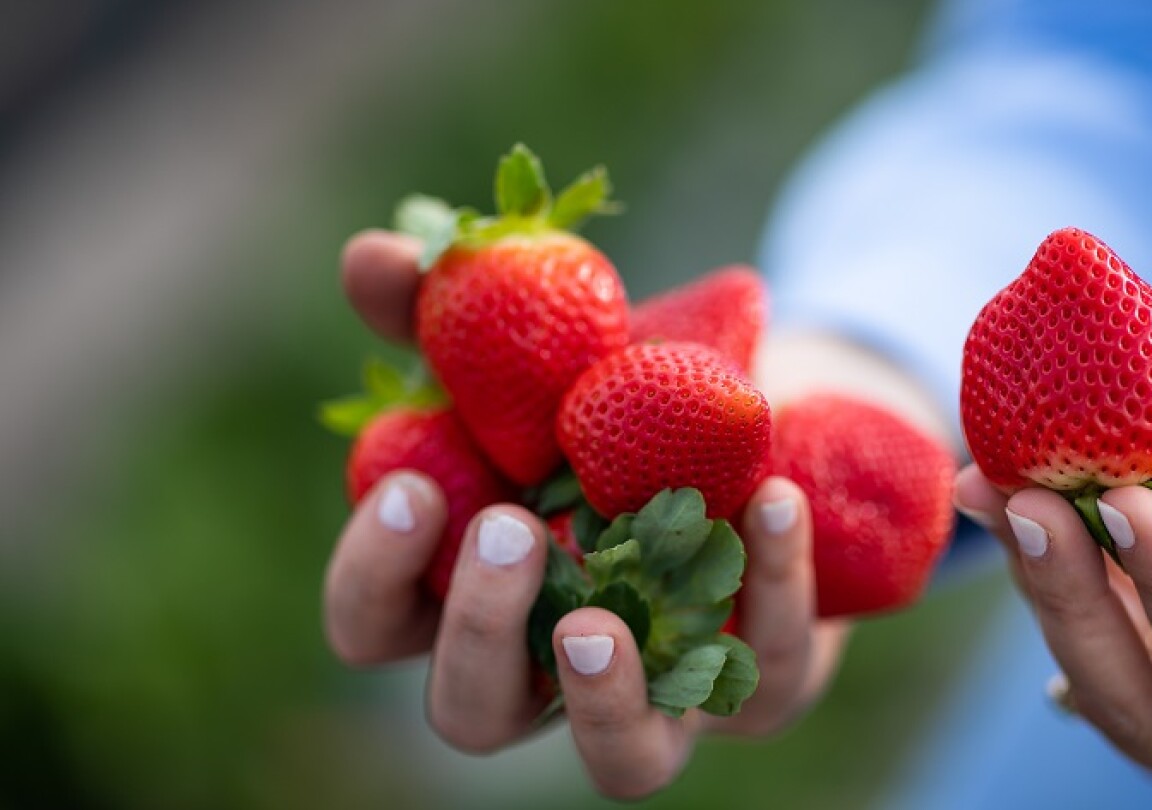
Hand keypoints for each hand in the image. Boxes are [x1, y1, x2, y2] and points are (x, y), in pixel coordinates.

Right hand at [323, 231, 846, 798]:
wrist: (775, 417)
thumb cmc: (625, 399)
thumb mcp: (540, 346)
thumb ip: (451, 310)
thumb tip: (373, 257)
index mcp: (475, 591)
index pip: (374, 628)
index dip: (373, 578)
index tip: (413, 486)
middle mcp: (555, 664)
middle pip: (473, 715)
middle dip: (480, 633)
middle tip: (510, 530)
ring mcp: (664, 690)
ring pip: (622, 763)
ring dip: (605, 703)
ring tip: (602, 622)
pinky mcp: (762, 682)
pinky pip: (766, 675)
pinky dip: (773, 587)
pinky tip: (774, 497)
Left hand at [954, 367, 1151, 808]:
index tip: (1124, 497)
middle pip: (1126, 692)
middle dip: (1068, 591)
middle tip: (1024, 499)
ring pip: (1086, 664)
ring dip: (1037, 571)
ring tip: (991, 482)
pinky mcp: (1136, 693)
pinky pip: (1082, 633)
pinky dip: (1046, 566)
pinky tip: (1002, 502)